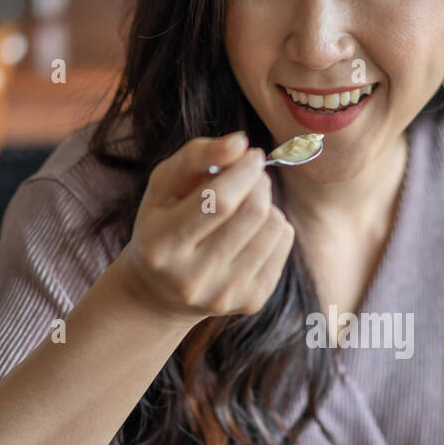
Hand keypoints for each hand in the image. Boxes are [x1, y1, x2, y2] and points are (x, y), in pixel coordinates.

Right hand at [112, 131, 294, 324]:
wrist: (161, 293)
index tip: (252, 155)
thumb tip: (240, 142)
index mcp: (161, 246)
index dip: (244, 171)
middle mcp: (192, 278)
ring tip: (246, 205)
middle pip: (252, 213)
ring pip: (274, 227)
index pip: (219, 202)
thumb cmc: (163, 223)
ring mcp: (224, 295)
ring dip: (267, 204)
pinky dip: (275, 226)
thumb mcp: (164, 185)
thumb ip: (197, 156)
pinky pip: (283, 244)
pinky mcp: (250, 302)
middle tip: (250, 175)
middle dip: (258, 183)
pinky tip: (252, 230)